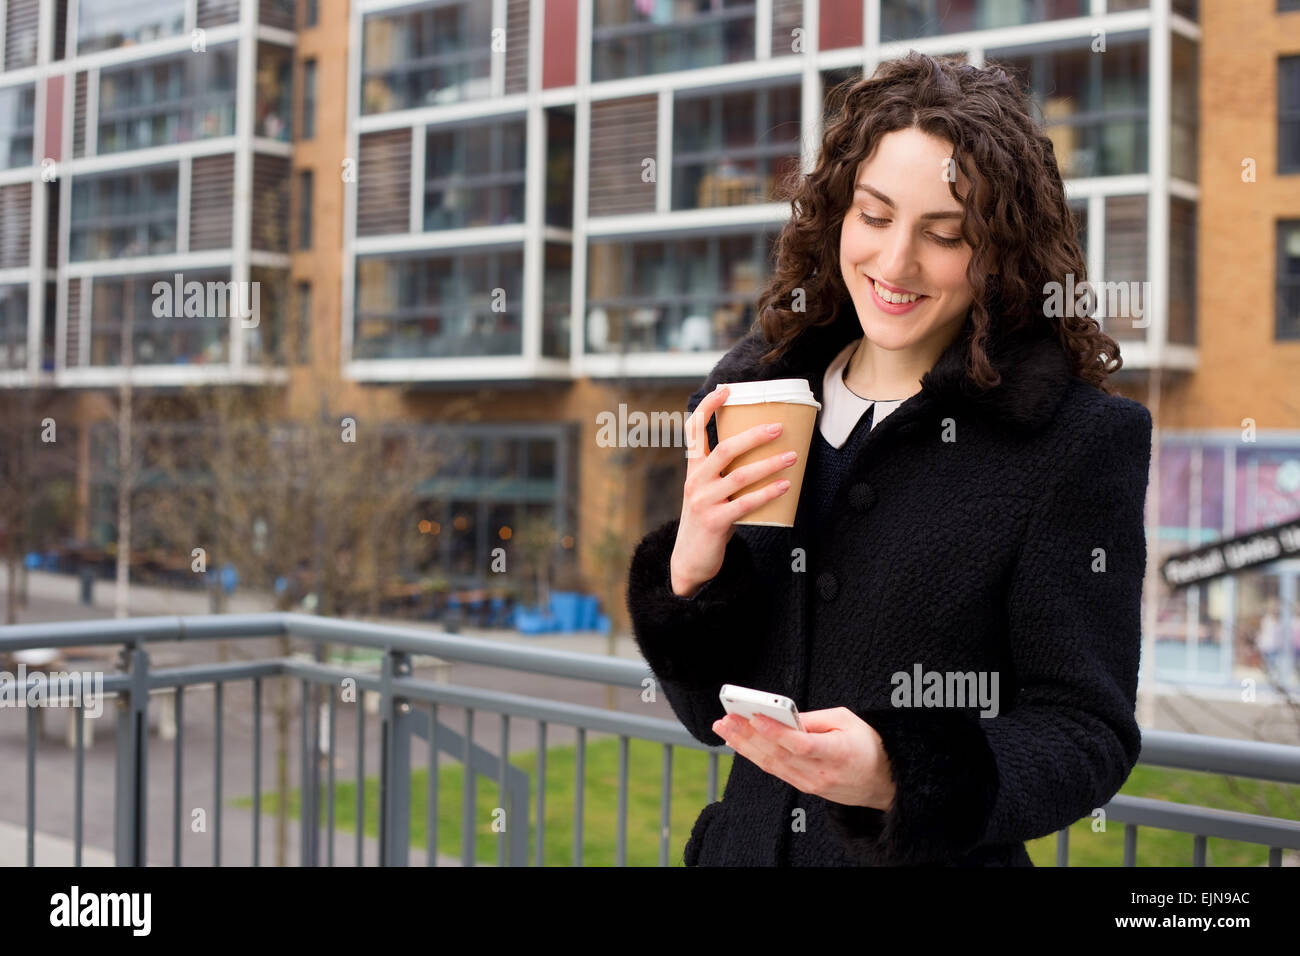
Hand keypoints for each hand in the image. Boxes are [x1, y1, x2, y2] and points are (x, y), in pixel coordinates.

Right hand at [670, 383, 800, 596]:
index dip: (708, 407)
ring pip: (740, 475)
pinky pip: (745, 503)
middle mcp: (695, 481)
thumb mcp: (709, 491)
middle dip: (754, 436)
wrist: (690, 560)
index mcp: (694, 469)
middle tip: (779, 428)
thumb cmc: (708, 520)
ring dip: (769, 464)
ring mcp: (704, 501)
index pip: (694, 430)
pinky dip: (767, 493)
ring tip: (792, 457)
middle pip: (725, 449)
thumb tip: (764, 451)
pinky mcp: (715, 522)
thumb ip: (726, 473)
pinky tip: (785, 486)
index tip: (727, 389)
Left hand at [712, 707, 896, 811]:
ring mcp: (812, 784)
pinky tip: (741, 743)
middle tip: (726, 719)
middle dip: (748, 735)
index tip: (754, 717)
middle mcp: (821, 772)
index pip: (800, 744)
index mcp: (837, 752)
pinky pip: (776, 771)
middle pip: (778, 754)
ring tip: (725, 729)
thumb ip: (815, 719)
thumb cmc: (867, 745)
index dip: (775, 731)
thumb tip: (784, 715)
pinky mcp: (806, 787)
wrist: (882, 782)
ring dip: (745, 746)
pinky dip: (756, 756)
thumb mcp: (847, 720)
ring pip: (771, 764)